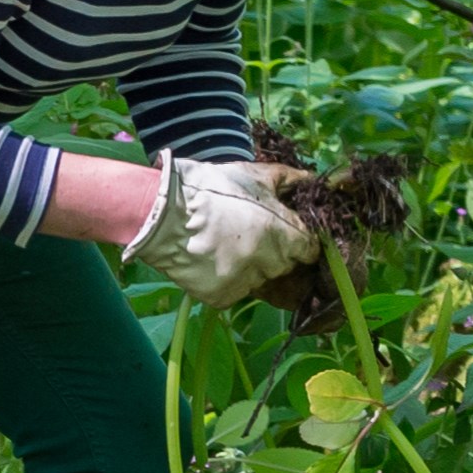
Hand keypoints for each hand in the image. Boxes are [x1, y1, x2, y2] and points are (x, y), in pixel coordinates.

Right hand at [127, 155, 316, 306]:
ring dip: (250, 268)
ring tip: (225, 247)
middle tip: (249, 237)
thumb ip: (288, 178)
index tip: (284, 233)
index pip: (310, 249)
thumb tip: (312, 180)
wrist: (161, 212)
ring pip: (259, 280)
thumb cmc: (210, 188)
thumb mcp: (252, 175)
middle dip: (274, 254)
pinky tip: (211, 261)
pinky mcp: (222, 297)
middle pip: (285, 266)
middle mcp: (270, 262)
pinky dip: (226, 280)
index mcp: (284, 233)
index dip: (299, 240)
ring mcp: (246, 282)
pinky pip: (233, 292)